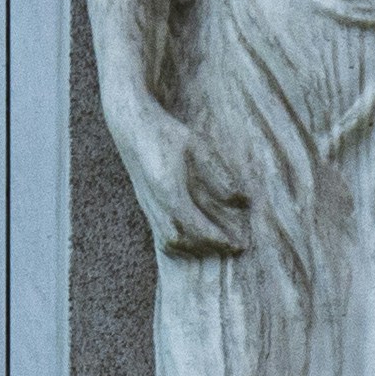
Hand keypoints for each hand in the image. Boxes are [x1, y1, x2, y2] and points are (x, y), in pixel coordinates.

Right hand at [109, 99, 248, 257]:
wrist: (131, 126)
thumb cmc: (166, 133)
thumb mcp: (197, 148)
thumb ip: (219, 175)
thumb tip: (243, 200)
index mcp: (167, 189)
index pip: (194, 224)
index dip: (216, 237)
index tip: (237, 243)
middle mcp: (154, 203)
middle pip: (181, 240)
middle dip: (208, 247)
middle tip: (234, 247)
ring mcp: (147, 205)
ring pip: (169, 241)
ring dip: (194, 249)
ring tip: (218, 246)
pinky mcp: (145, 205)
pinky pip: (161, 235)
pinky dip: (180, 244)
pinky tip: (196, 242)